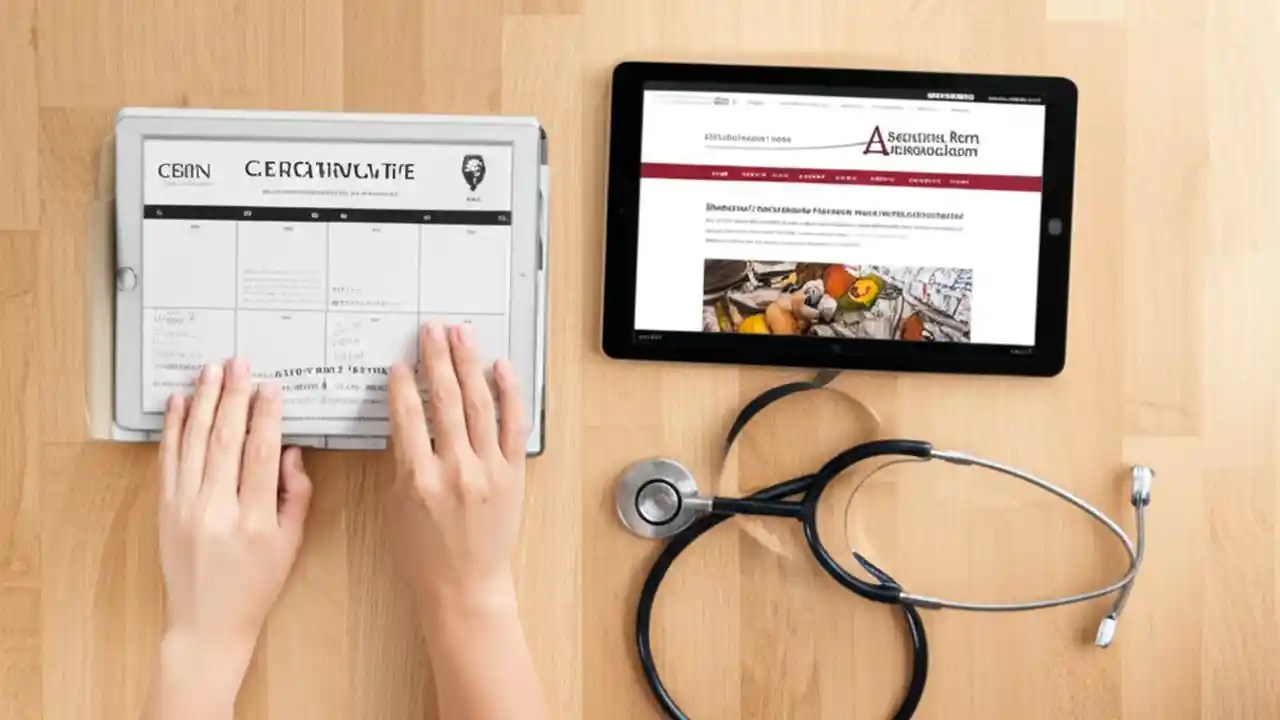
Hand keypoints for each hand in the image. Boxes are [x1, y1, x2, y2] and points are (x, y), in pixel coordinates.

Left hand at [145, 358, 312, 719]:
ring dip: (202, 402)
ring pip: (194, 443)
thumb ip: (297, 495)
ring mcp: (186, 509)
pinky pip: (168, 460)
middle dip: (233, 396)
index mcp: (255, 519)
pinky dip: (172, 428)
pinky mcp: (165, 510)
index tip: (270, 387)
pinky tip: (178, 403)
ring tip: (210, 371)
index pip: (262, 454)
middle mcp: (217, 510)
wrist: (207, 622)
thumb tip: (291, 451)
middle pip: (225, 440)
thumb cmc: (255, 584)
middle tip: (238, 363)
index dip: (266, 416)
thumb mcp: (291, 543)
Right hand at [385, 325, 545, 719]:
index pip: (408, 417)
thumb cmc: (424, 554)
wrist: (465, 586)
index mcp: (418, 479)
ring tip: (462, 336)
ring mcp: (488, 470)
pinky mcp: (513, 474)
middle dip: (437, 359)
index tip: (400, 363)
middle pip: (444, 400)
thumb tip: (405, 419)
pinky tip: (501, 368)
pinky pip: (513, 426)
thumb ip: (401, 462)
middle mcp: (455, 470)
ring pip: (479, 404)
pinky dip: (508, 393)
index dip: (402, 385)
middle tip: (431, 330)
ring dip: (470, 364)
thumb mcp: (396, 507)